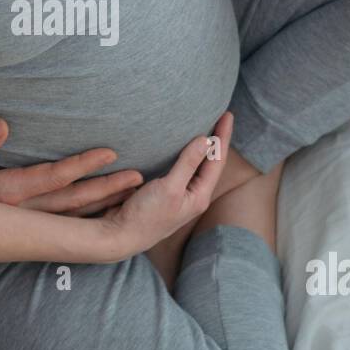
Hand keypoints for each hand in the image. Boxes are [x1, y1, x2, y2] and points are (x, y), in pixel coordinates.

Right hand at [0, 117, 143, 215]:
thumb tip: (3, 123)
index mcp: (4, 193)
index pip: (52, 178)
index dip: (82, 165)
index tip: (110, 152)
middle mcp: (19, 213)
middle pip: (72, 202)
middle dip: (106, 189)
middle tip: (139, 178)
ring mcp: (22, 223)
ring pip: (71, 216)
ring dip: (102, 203)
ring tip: (131, 191)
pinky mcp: (22, 228)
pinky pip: (64, 225)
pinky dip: (88, 218)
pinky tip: (106, 211)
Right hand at [94, 112, 233, 261]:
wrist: (122, 235)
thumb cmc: (146, 216)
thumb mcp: (169, 188)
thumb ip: (188, 164)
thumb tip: (206, 140)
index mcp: (200, 196)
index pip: (217, 160)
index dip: (223, 136)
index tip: (227, 114)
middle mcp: (194, 195)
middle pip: (212, 162)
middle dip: (218, 140)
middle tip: (221, 116)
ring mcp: (181, 194)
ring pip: (198, 165)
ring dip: (204, 147)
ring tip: (209, 127)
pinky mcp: (167, 192)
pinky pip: (184, 168)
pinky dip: (188, 154)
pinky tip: (183, 147)